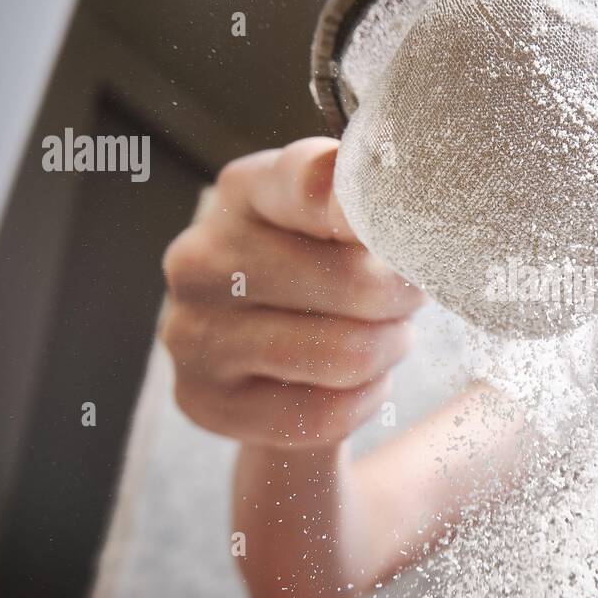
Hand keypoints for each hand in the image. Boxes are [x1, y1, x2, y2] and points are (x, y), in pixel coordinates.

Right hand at [160, 137, 423, 448]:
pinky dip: (362, 402)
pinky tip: (352, 382)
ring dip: (387, 351)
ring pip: (346, 356)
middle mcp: (201, 257)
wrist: (269, 352)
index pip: (308, 181)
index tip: (395, 217)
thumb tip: (406, 202)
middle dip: (403, 298)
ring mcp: (191, 332)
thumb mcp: (343, 219)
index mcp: (247, 190)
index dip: (359, 203)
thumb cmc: (322, 266)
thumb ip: (372, 201)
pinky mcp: (203, 401)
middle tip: (406, 298)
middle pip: (355, 283)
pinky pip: (325, 416)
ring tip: (381, 338)